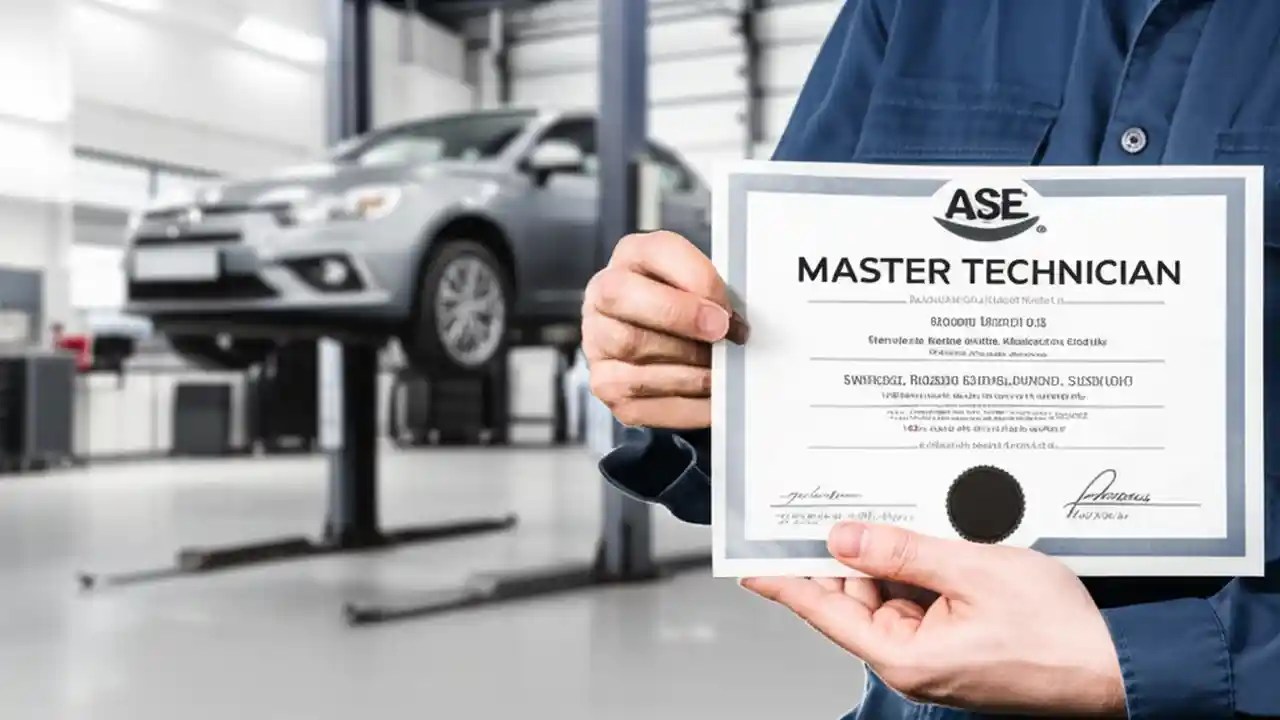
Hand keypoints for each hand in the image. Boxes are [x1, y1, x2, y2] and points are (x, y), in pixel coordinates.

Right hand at [583, 231, 745, 428]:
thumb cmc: (685, 310)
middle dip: (681, 316)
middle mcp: (602, 297)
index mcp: (631, 258)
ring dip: (686, 362)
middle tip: (721, 333)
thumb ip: (712, 291)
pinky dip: (685, 402)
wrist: (661, 345)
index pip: (655, 251)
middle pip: (624, 297)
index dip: (694, 278)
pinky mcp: (605, 385)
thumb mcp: (701, 285)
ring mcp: (597, 343)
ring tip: (719, 369)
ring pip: (633, 348)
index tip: (724, 306)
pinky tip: (709, 398)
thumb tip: (730, 321)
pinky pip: (643, 397)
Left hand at [743, 523, 1125, 716]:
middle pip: (856, 598)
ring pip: (890, 595)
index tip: (751, 562)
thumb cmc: (1059, 634)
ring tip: (899, 515)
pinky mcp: (955, 645)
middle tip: (835, 503)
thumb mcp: (975, 571)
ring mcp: (934, 654)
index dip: (786, 581)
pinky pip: (920, 601)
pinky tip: (928, 540)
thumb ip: (903, 552)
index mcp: (904, 656)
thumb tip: (844, 538)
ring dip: (891, 557)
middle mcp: (911, 661)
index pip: (825, 611)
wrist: (1118, 667)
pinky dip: (919, 570)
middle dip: (850, 551)